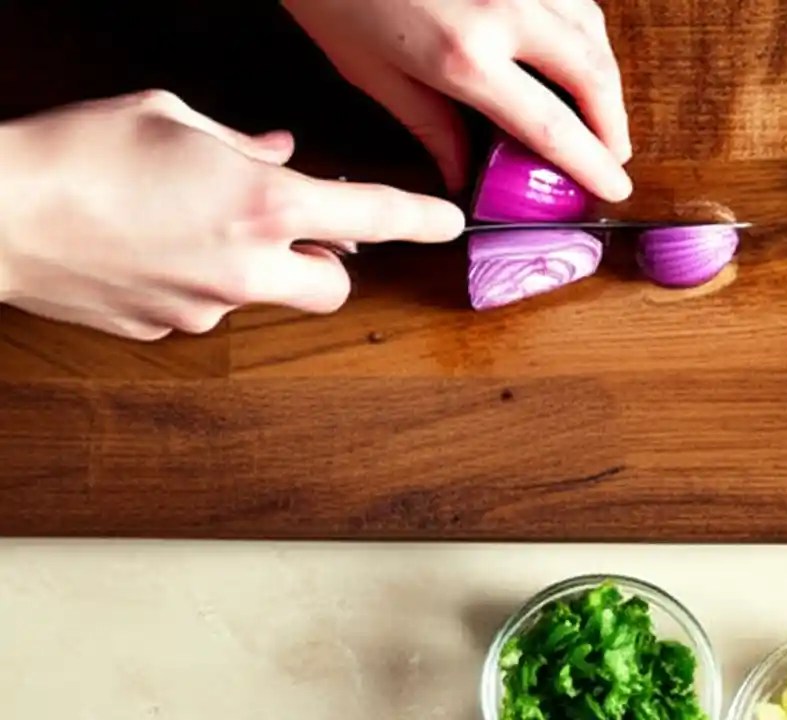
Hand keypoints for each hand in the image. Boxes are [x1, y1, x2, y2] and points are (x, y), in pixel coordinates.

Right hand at [0, 90, 463, 340]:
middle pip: (336, 287)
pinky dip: (206, 284)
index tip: (446, 223)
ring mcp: (210, 307)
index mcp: (264, 203)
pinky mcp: (169, 329)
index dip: (421, 220)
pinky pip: (211, 309)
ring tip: (205, 229)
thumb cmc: (77, 152)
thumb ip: (240, 143)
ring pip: (271, 300)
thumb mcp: (172, 118)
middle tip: (302, 230)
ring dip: (263, 272)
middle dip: (330, 262)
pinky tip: (160, 249)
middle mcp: (248, 266)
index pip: (375, 217)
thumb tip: (275, 152)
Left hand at [284, 0, 632, 201]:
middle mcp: (505, 11)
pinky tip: (575, 49)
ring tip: (599, 109)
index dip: (591, 164)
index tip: (614, 189)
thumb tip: (463, 173)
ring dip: (604, 75)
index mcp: (464, 57)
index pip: (551, 127)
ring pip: (592, 28)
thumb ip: (429, 125)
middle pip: (592, 75)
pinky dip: (584, 28)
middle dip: (615, 122)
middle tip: (615, 154)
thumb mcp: (370, 72)